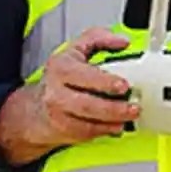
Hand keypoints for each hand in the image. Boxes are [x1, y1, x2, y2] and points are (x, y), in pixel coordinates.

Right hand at [30, 27, 139, 143]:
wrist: (36, 108)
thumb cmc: (60, 78)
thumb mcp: (75, 50)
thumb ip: (98, 38)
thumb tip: (121, 41)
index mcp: (61, 67)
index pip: (83, 75)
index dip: (105, 82)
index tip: (124, 85)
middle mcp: (56, 92)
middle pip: (86, 104)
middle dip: (113, 108)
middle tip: (134, 106)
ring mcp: (59, 114)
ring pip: (88, 122)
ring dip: (113, 120)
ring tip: (130, 116)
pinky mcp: (65, 131)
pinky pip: (88, 133)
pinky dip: (106, 130)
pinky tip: (118, 125)